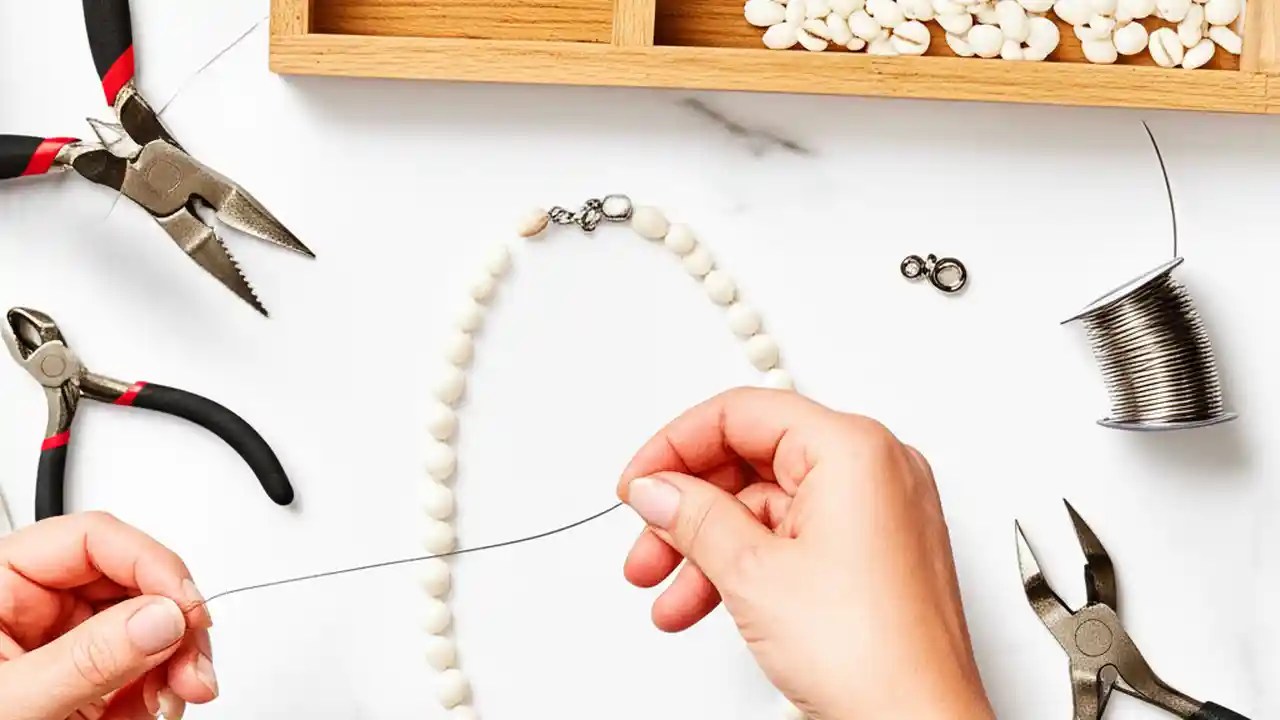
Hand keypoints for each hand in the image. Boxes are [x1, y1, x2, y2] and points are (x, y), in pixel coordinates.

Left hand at [0, 512, 216, 719]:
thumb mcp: (12, 704)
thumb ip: (85, 660)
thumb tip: (162, 616)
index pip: (91, 539)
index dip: (150, 564)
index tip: (186, 608)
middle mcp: (30, 610)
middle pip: (131, 582)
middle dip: (173, 624)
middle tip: (194, 668)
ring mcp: (59, 647)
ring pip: (147, 626)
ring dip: (173, 664)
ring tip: (173, 699)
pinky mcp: (80, 684)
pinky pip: (140, 670)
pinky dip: (157, 692)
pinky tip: (146, 713)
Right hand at [617, 388, 992, 719]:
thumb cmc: (871, 654)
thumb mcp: (753, 573)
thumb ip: (694, 516)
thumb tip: (658, 488)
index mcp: (854, 450)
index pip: (744, 414)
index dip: (677, 446)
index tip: (640, 483)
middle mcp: (876, 470)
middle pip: (752, 461)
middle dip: (689, 510)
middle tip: (648, 545)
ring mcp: (879, 514)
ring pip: (767, 508)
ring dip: (709, 549)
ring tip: (670, 595)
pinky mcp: (875, 553)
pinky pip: (795, 539)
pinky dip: (747, 566)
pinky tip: (708, 600)